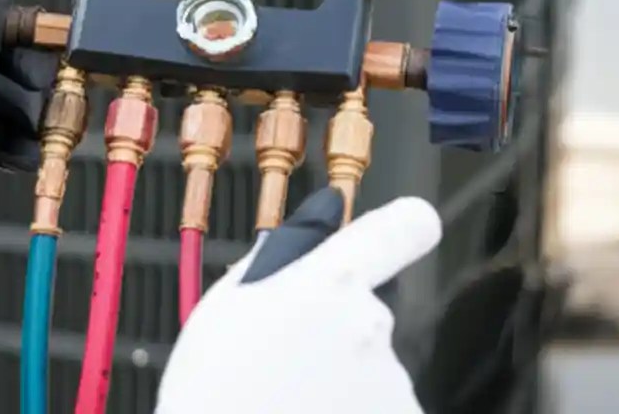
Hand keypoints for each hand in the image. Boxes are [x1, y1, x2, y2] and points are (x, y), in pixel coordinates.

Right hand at [156, 188, 441, 413]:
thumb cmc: (212, 391)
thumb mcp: (224, 307)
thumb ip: (279, 259)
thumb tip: (317, 224)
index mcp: (330, 281)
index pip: (403, 227)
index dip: (406, 227)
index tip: (406, 231)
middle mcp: (371, 322)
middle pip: (366, 314)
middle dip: (335, 336)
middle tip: (282, 368)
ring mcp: (391, 380)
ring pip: (370, 370)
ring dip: (342, 385)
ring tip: (289, 402)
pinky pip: (381, 408)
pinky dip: (354, 413)